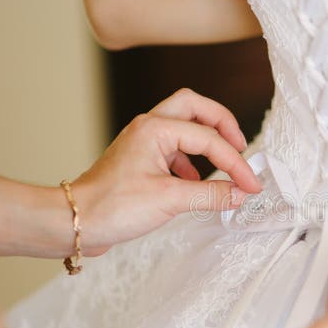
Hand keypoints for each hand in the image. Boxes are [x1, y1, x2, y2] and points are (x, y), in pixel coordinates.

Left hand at [72, 88, 261, 254]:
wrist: (75, 221)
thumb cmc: (112, 206)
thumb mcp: (169, 201)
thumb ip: (210, 194)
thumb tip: (239, 193)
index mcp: (155, 129)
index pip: (209, 139)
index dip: (235, 163)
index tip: (251, 185)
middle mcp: (149, 127)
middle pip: (196, 107)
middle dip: (222, 123)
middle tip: (240, 146)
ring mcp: (144, 141)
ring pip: (184, 123)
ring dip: (207, 138)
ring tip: (224, 161)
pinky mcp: (141, 159)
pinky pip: (175, 146)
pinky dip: (192, 158)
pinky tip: (196, 181)